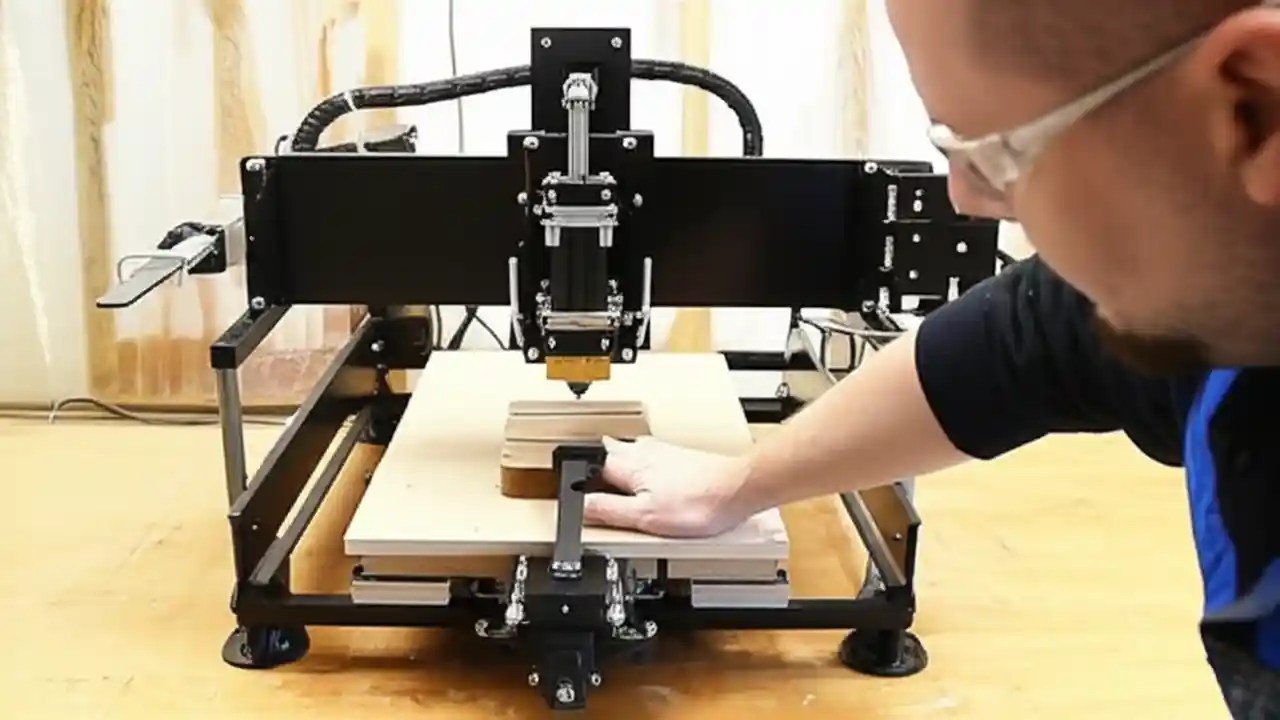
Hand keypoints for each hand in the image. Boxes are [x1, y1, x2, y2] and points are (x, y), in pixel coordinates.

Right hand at [582, 436, 754, 537]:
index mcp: (626, 464)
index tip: (582, 502)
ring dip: (618, 471)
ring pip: (626, 456)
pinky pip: (646, 460)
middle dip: (597, 474)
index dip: (581, 486)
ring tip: (622, 494)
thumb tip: (580, 508)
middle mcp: (640, 451)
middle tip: (597, 496)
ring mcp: (659, 451)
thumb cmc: (699, 503)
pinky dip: (641, 474)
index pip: (588, 468)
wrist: (738, 489)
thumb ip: (608, 510)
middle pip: (605, 457)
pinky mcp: (675, 457)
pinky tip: (650, 488)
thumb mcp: (645, 517)